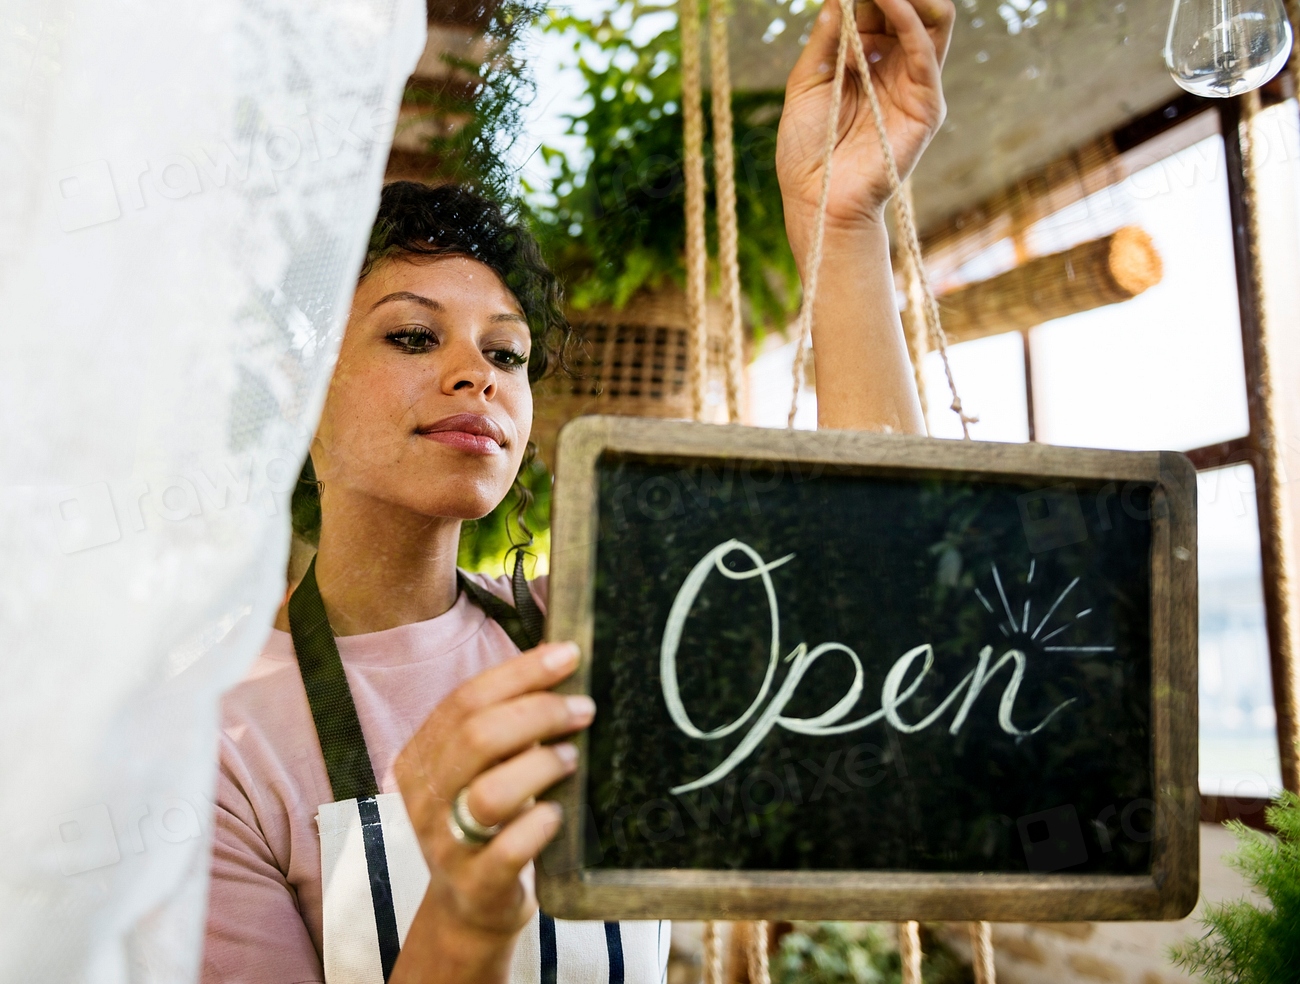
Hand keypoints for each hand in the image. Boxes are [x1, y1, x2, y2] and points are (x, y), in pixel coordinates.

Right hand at [392, 642, 590, 977]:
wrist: (471, 904)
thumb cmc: (490, 818)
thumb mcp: (484, 766)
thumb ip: (506, 721)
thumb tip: (560, 659)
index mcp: (420, 757)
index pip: (465, 700)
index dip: (520, 673)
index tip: (569, 655)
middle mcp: (423, 799)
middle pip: (476, 737)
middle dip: (539, 713)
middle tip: (584, 708)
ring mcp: (445, 845)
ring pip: (489, 793)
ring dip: (540, 765)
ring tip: (572, 758)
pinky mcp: (474, 886)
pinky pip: (507, 850)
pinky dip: (539, 825)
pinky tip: (558, 812)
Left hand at [777, 0, 953, 253]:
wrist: (819, 200)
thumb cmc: (806, 150)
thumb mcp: (807, 83)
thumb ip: (826, 38)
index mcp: (864, 62)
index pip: (875, 10)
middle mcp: (894, 68)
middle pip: (907, 9)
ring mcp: (913, 85)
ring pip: (930, 20)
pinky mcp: (927, 105)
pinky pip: (925, 52)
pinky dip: (909, 18)